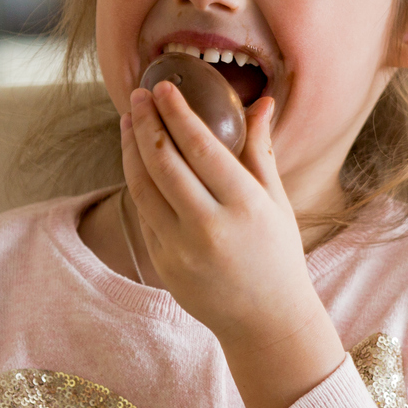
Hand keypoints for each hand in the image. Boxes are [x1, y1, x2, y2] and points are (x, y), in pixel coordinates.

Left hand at [122, 83, 344, 407]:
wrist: (265, 321)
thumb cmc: (277, 254)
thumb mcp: (277, 201)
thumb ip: (260, 151)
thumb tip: (260, 102)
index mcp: (244, 206)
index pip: (200, 148)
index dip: (176, 113)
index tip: (162, 86)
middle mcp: (209, 227)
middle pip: (163, 162)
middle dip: (146, 122)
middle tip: (138, 94)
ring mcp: (180, 249)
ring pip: (143, 186)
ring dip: (131, 148)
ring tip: (131, 119)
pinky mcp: (162, 262)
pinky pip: (144, 212)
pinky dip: (136, 180)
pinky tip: (136, 157)